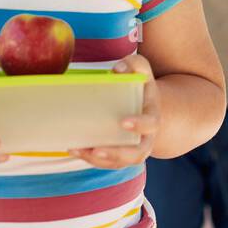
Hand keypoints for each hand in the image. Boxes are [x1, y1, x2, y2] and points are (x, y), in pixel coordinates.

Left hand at [67, 53, 158, 167]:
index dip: (139, 125)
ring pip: (119, 162)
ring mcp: (133, 149)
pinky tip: (74, 149)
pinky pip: (107, 162)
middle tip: (97, 150)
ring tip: (78, 149)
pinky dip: (90, 158)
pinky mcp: (120, 154)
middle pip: (137, 154)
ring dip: (98, 160)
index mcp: (152, 116)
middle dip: (117, 154)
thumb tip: (118, 69)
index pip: (151, 124)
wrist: (147, 106)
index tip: (123, 122)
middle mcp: (146, 138)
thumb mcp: (142, 71)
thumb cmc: (141, 86)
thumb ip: (134, 65)